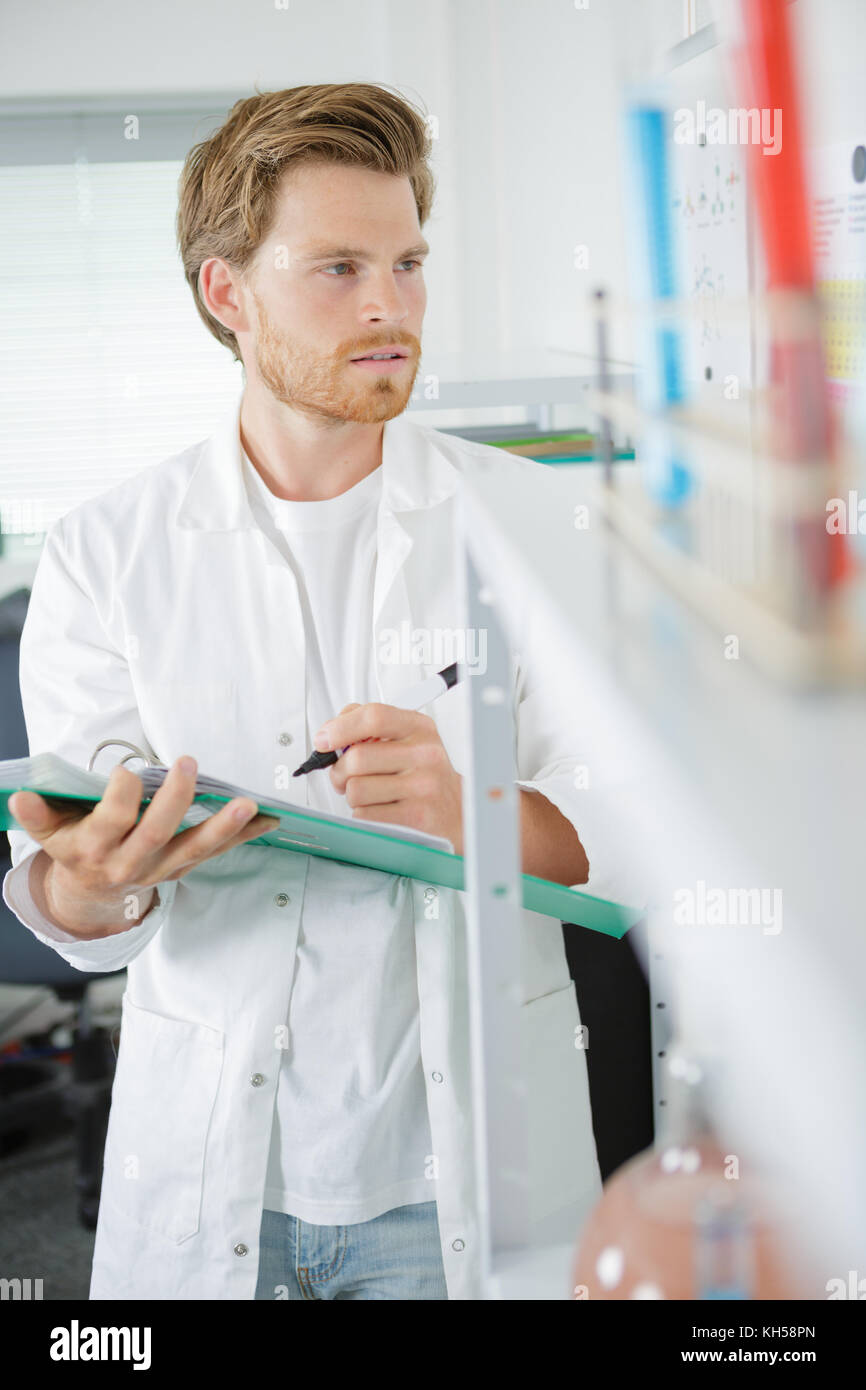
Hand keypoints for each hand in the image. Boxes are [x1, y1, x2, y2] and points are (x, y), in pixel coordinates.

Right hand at [8, 757, 279, 938]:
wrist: (90, 896)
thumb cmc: (72, 848)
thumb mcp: (50, 833)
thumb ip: (39, 815)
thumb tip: (21, 797)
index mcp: (95, 850)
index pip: (112, 821)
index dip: (120, 797)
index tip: (126, 772)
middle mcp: (130, 863)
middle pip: (156, 833)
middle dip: (175, 800)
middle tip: (188, 764)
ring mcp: (159, 869)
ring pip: (194, 849)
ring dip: (223, 826)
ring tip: (246, 804)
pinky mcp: (182, 868)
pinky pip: (215, 853)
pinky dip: (242, 836)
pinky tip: (268, 819)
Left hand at [317, 703, 463, 853]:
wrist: (455, 812)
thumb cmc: (423, 775)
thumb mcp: (406, 739)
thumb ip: (368, 727)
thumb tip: (330, 733)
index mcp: (419, 728)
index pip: (374, 717)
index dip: (341, 727)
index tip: (324, 740)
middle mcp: (425, 754)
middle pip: (358, 757)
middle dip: (340, 771)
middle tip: (345, 776)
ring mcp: (422, 786)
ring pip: (356, 789)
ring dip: (352, 796)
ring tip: (369, 795)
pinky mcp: (416, 817)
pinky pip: (364, 815)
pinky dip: (363, 815)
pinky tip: (380, 810)